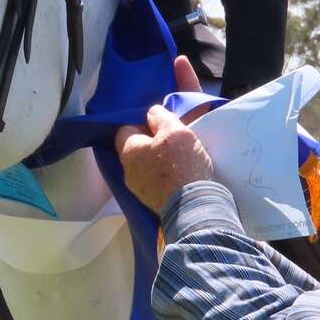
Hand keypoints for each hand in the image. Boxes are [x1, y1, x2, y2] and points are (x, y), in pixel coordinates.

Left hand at [115, 56, 216, 213]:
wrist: (194, 207)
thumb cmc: (182, 165)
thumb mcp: (175, 131)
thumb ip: (161, 118)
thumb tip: (151, 113)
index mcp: (128, 151)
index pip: (125, 128)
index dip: (142, 122)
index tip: (160, 123)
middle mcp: (127, 170)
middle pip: (136, 147)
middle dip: (151, 141)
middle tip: (172, 138)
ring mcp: (137, 189)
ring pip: (145, 165)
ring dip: (158, 159)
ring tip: (178, 156)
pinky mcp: (150, 201)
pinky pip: (153, 180)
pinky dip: (162, 175)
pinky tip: (177, 173)